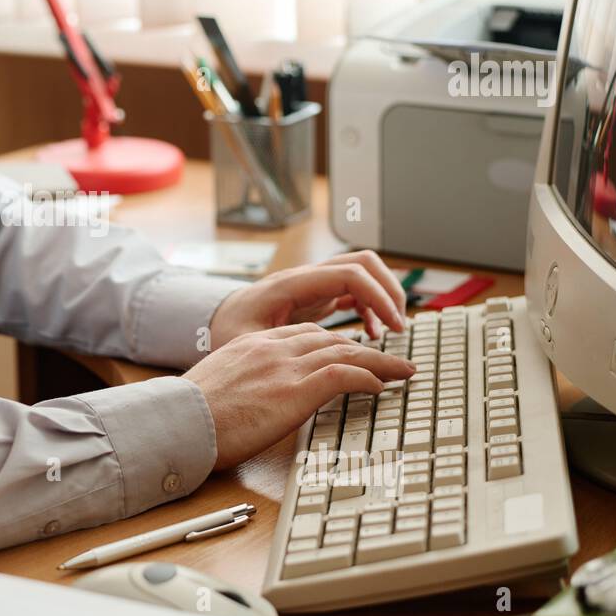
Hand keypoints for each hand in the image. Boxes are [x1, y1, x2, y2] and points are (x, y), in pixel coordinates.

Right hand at [183, 323, 416, 469]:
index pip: (304, 334)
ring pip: (345, 351)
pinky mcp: (294, 390)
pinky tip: (382, 385)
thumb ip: (242, 386)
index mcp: (251, 345)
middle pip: (330, 339)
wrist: (177, 422)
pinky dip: (368, 375)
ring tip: (402, 370)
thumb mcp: (218, 390)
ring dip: (380, 360)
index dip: (335, 341)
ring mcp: (284, 367)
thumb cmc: (189, 417)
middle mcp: (271, 348)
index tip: (352, 351)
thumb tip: (253, 403)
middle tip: (390, 358)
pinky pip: (343, 374)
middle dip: (365, 347)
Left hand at [209, 250, 407, 345]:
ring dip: (384, 296)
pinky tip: (372, 333)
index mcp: (291, 284)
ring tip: (392, 330)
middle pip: (363, 263)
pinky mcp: (317, 297)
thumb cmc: (226, 329)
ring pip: (363, 273)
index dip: (377, 296)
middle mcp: (307, 278)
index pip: (349, 274)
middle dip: (389, 289)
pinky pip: (355, 291)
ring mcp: (314, 285)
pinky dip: (371, 307)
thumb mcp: (243, 340)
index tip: (392, 326)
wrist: (216, 319)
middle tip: (399, 325)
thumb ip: (272, 343)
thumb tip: (303, 352)